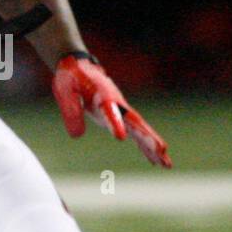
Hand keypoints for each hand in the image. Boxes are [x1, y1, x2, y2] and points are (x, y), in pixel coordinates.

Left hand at [52, 53, 171, 167]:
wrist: (79, 66)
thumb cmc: (71, 78)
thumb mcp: (64, 91)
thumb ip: (71, 110)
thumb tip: (78, 135)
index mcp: (102, 96)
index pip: (110, 111)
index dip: (116, 123)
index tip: (121, 137)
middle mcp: (117, 103)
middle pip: (136, 122)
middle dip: (148, 137)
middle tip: (162, 151)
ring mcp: (122, 110)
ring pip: (140, 130)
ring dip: (153, 146)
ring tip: (166, 164)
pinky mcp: (120, 117)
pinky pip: (136, 134)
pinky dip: (145, 147)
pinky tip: (155, 161)